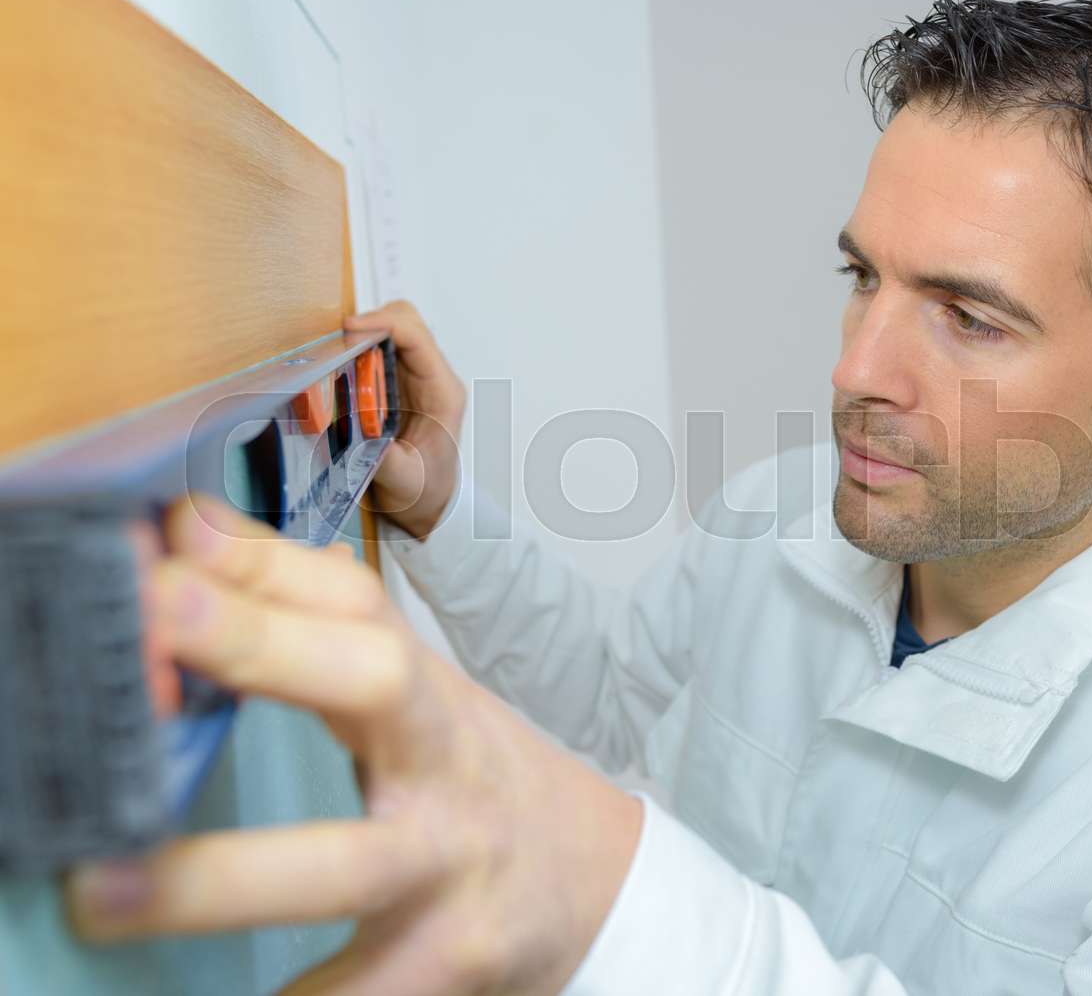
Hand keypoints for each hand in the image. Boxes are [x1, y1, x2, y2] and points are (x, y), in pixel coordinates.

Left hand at [68, 498, 642, 995]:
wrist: (595, 884)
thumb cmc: (473, 782)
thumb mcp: (414, 699)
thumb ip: (309, 633)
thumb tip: (184, 542)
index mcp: (424, 689)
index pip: (350, 601)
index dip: (260, 562)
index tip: (169, 536)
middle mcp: (442, 761)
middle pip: (372, 681)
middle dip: (261, 643)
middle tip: (154, 616)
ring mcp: (448, 865)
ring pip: (346, 864)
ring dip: (222, 877)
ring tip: (101, 893)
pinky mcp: (443, 964)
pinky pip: (357, 995)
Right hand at [345, 301, 465, 539]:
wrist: (428, 500)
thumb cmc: (424, 490)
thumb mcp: (404, 481)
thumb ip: (381, 460)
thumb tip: (352, 435)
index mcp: (442, 393)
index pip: (418, 339)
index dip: (383, 324)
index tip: (349, 331)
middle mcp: (430, 377)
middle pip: (406, 320)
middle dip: (370, 322)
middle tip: (337, 345)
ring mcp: (412, 375)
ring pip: (389, 328)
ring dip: (361, 334)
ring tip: (335, 357)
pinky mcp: (394, 380)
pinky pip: (375, 347)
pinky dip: (355, 348)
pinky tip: (338, 367)